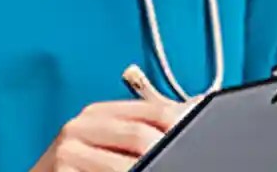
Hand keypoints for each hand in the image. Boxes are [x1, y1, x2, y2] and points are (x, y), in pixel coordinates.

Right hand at [29, 98, 194, 171]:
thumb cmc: (77, 170)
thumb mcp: (107, 146)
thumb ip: (141, 131)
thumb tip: (195, 111)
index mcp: (96, 113)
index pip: (153, 109)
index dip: (184, 124)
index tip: (208, 138)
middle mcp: (79, 126)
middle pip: (142, 136)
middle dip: (172, 154)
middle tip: (190, 163)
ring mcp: (68, 151)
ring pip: (129, 164)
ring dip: (154, 169)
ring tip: (169, 171)